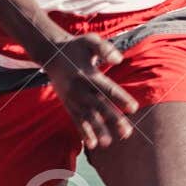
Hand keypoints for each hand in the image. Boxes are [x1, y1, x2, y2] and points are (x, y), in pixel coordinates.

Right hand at [41, 32, 139, 148]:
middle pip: (99, 106)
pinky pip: (77, 120)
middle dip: (113, 119)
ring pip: (88, 117)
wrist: (51, 54)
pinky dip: (84, 132)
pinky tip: (92, 145)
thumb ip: (105, 48)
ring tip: (108, 143)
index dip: (120, 98)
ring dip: (98, 130)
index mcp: (88, 74)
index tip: (134, 108)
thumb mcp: (90, 40)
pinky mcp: (68, 104)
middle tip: (126, 133)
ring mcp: (73, 98)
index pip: (107, 88)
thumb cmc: (76, 47)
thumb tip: (119, 59)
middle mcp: (80, 89)